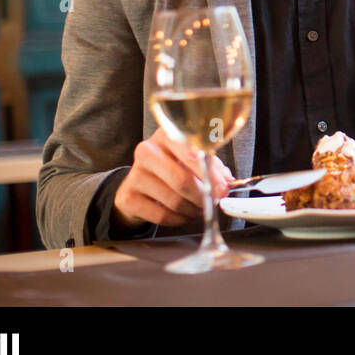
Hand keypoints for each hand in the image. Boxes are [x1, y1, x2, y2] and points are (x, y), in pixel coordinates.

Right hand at [113, 127, 232, 229]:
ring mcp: (134, 174)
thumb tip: (227, 182)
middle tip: (214, 202)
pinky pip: (161, 216)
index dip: (211, 174)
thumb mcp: (193, 159)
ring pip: (174, 200)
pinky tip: (182, 214)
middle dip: (203, 196)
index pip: (191, 153)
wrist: (141, 183)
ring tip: (198, 208)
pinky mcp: (127, 197)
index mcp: (167, 135)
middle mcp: (147, 151)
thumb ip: (212, 166)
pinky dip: (178, 219)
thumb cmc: (173, 166)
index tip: (223, 188)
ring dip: (193, 209)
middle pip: (182, 180)